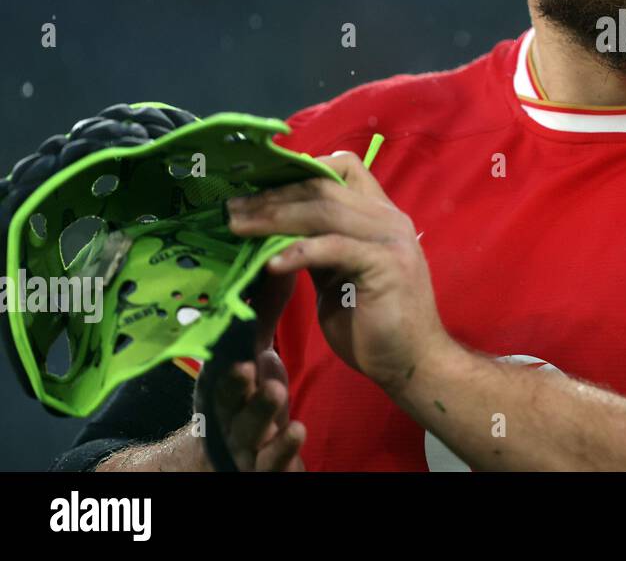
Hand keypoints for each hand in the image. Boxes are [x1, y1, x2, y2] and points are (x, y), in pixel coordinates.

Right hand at [192, 269, 305, 470]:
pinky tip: (298, 430)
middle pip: (227, 401)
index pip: (221, 368)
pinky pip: (273, 461)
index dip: (227, 356)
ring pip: (248, 430)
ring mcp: (244, 444)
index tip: (237, 343)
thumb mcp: (251, 360)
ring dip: (260, 412)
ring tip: (276, 392)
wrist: (233, 462)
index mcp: (221, 386)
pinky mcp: (264, 467)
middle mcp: (227, 414)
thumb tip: (276, 264)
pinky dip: (283, 449)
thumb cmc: (246, 400)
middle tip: (248, 366)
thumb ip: (261, 320)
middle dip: (235, 385)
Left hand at [225, 151, 447, 396]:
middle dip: (272, 196)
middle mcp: (388, 218)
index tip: (257, 185)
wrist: (411, 361)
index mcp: (379, 215)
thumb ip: (318, 248)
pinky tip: (271, 264)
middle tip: (232, 209)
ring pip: (325, 210)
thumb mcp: (337, 276)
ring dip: (275, 217)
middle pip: (323, 186)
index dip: (301, 167)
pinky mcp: (386, 264)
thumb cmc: (372, 322)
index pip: (344, 167)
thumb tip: (274, 232)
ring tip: (239, 227)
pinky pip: (334, 247)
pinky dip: (299, 252)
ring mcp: (390, 238)